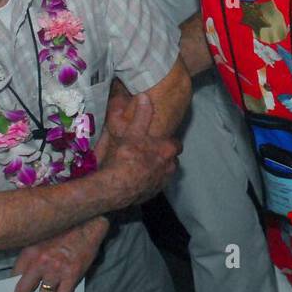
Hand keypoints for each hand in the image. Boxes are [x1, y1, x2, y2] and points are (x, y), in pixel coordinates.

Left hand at [10, 216, 109, 291]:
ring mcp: (56, 269)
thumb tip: (24, 276)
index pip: (14, 276)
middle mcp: (40, 262)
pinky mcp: (72, 274)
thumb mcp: (41, 238)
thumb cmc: (64, 230)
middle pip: (23, 291)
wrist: (87, 223)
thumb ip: (31, 256)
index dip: (12, 288)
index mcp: (30, 251)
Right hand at [97, 91, 181, 206]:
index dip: (167, 142)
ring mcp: (162, 183)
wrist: (115, 187)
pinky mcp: (152, 194)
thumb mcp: (132, 132)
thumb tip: (145, 97)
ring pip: (164, 173)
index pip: (176, 144)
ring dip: (156, 169)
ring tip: (140, 166)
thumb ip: (141, 115)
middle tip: (148, 152)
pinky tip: (135, 179)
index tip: (158, 140)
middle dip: (163, 156)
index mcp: (168, 151)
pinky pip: (154, 185)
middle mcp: (170, 168)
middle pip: (171, 159)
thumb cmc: (126, 157)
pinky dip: (148, 181)